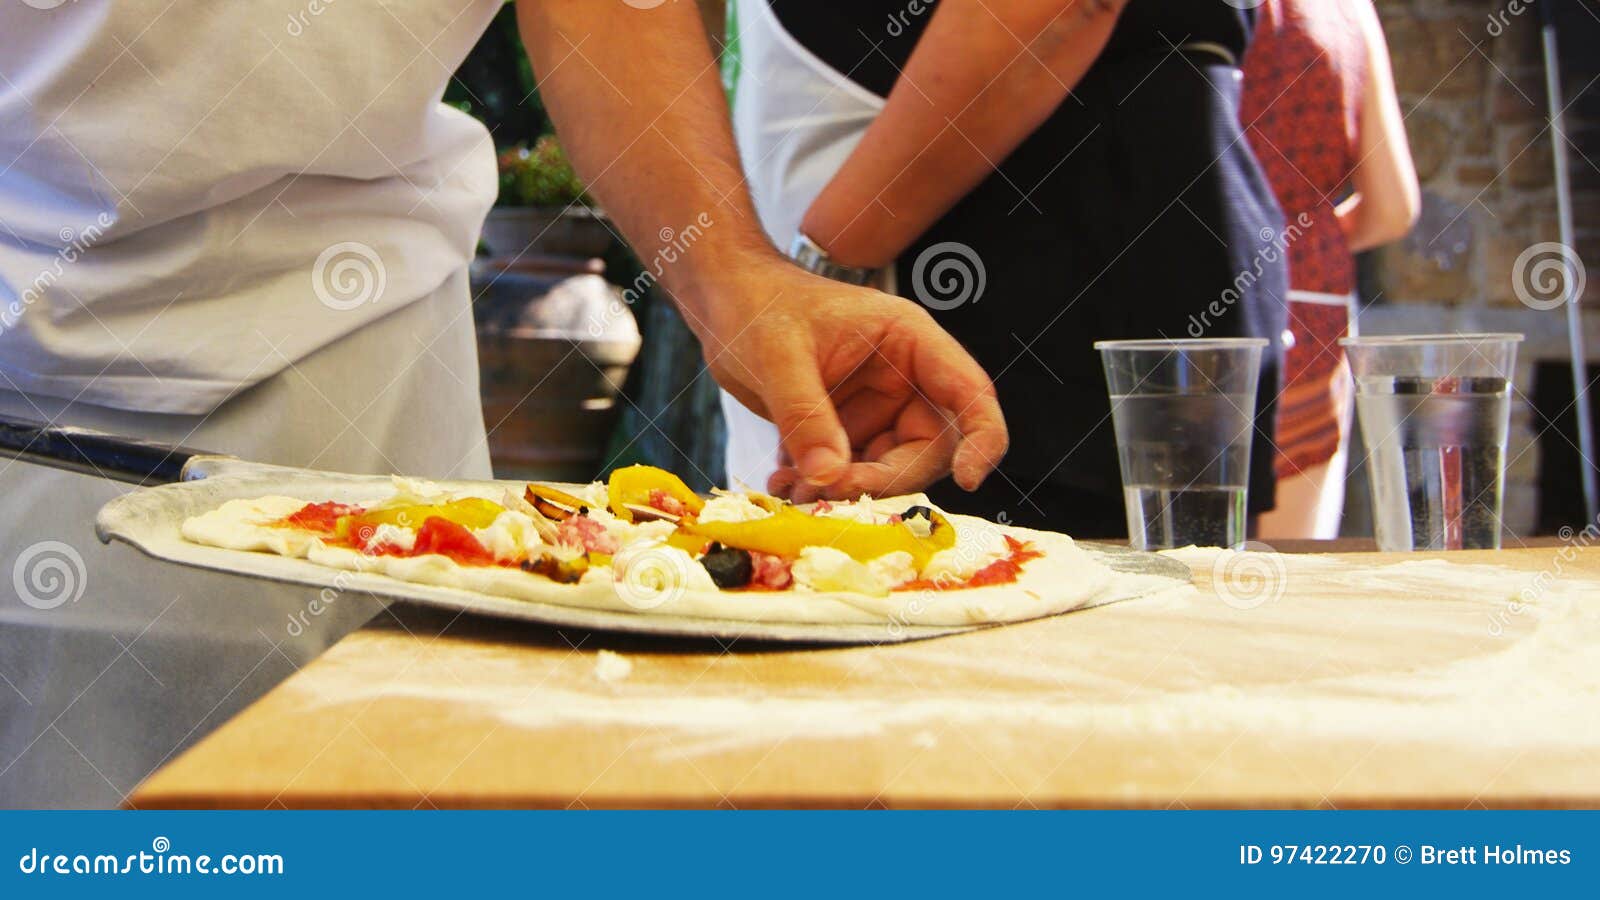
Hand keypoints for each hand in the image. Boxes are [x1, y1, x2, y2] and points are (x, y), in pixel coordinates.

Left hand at [693, 267, 1007, 500]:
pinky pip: (853, 473)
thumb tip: (829, 478)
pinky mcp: (848, 430)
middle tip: (827, 492)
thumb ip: (805, 415)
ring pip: (888, 470)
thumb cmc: (757, 305)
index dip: (983, 438)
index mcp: (908, 340)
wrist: (724, 302)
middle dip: (884, 480)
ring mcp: (877, 407)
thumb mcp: (778, 356)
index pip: (970, 392)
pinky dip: (822, 487)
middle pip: (928, 448)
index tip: (968, 480)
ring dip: (847, 492)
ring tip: (792, 490)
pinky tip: (783, 481)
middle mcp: (904, 377)